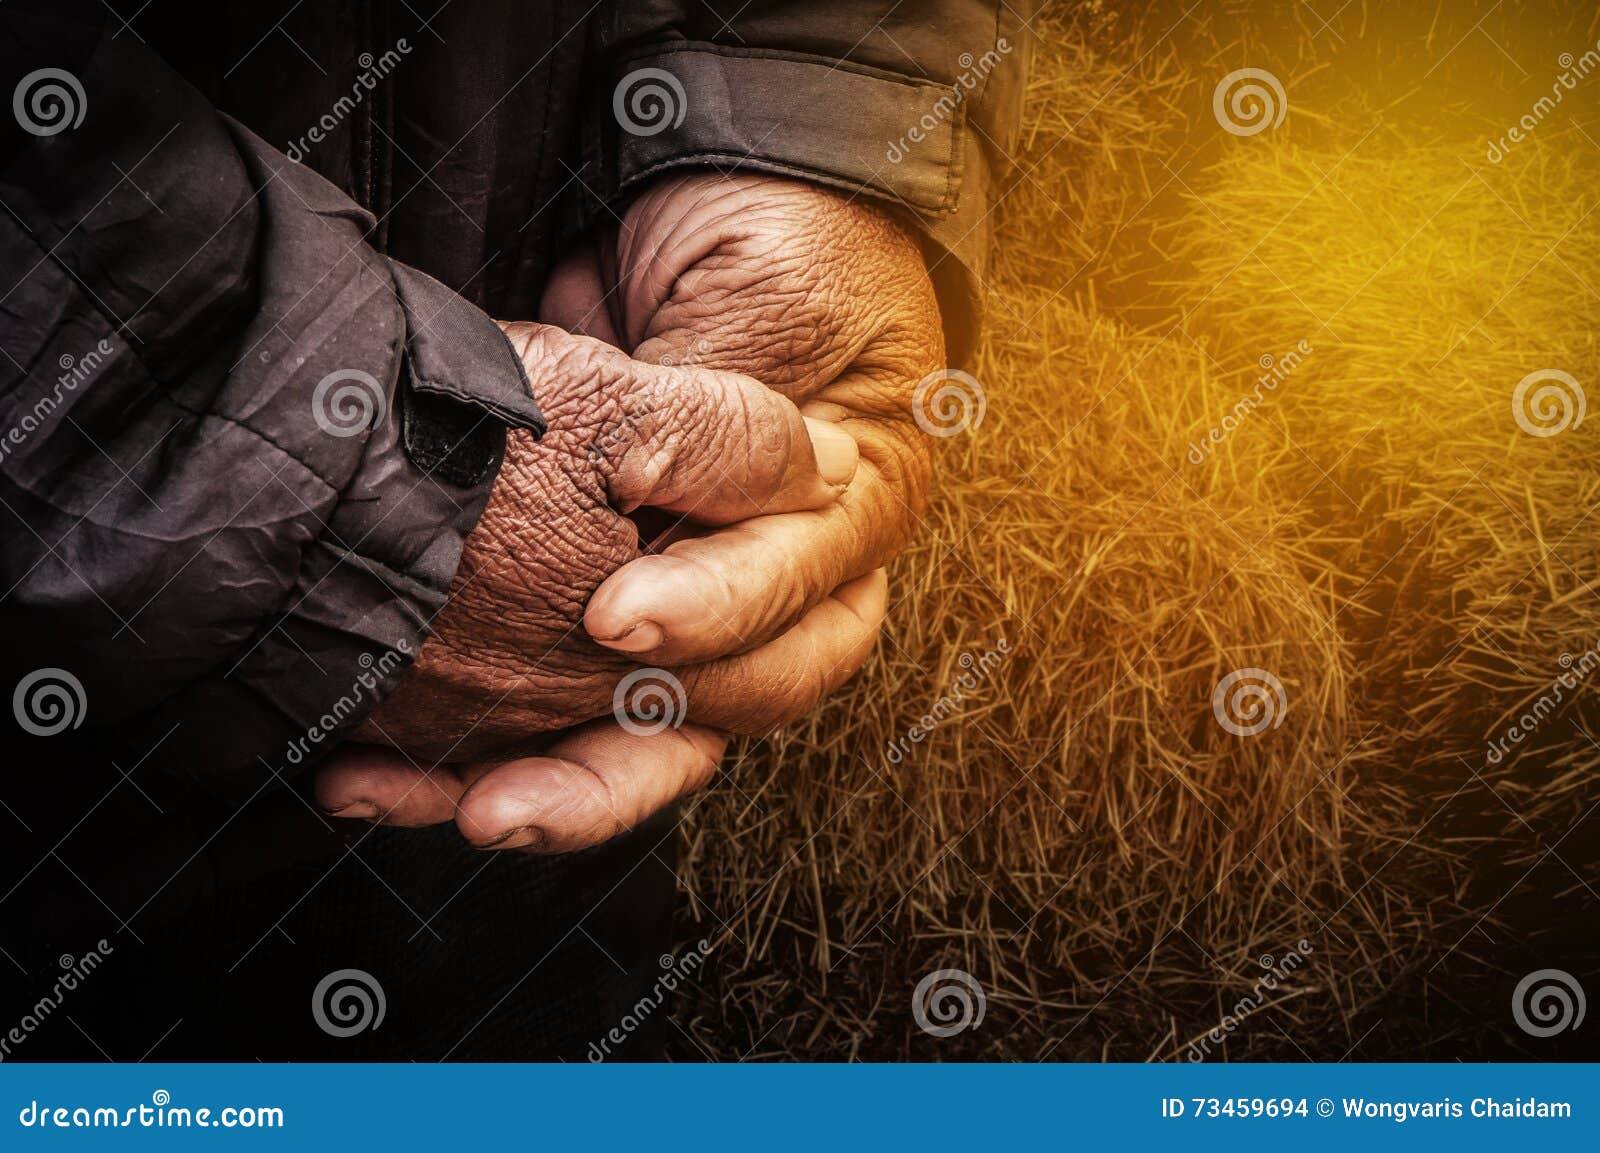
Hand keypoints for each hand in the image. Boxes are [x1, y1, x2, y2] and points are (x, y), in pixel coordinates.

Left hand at [316, 174, 941, 853]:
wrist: (721, 222)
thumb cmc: (779, 263)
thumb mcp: (780, 320)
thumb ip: (750, 427)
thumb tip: (714, 503)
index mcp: (839, 540)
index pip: (797, 627)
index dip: (714, 624)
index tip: (617, 616)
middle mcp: (770, 596)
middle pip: (712, 722)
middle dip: (609, 762)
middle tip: (512, 792)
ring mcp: (680, 614)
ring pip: (629, 745)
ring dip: (538, 787)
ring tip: (454, 811)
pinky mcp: (588, 617)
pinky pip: (541, 712)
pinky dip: (463, 755)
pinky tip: (380, 776)